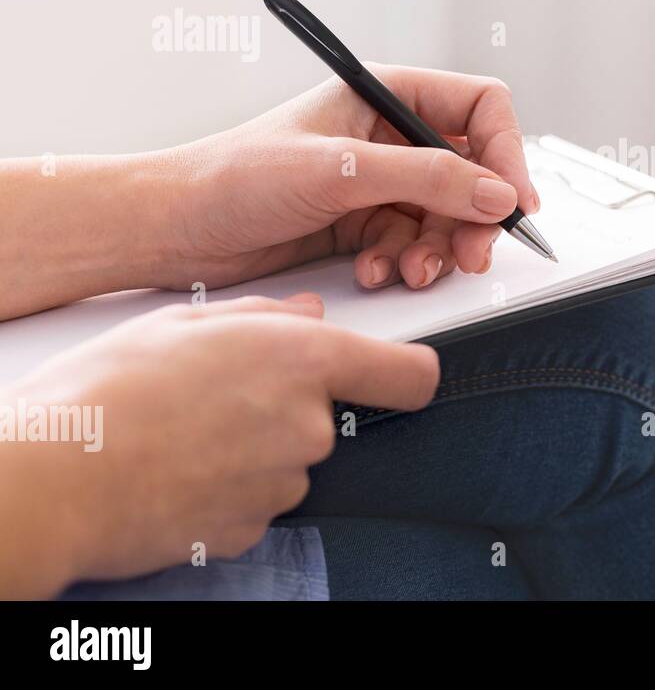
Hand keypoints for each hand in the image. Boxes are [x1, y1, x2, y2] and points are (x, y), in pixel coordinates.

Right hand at [0, 294, 437, 597]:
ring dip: (252, 449)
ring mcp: (283, 484)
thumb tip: (306, 314)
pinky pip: (254, 502)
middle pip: (326, 417)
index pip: (409, 375)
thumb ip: (265, 316)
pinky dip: (226, 489)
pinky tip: (177, 470)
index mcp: (303, 361)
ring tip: (183, 433)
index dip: (410, 373)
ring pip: (287, 461)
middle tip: (216, 396)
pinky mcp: (251, 529)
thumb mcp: (185, 321)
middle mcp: (308, 425)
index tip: (401, 373)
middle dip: (284, 407)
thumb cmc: (110, 389)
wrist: (56, 476)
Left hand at [161, 65, 539, 291]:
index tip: (514, 200)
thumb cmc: (235, 176)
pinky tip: (371, 270)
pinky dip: (401, 263)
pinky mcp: (364, 222)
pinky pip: (413, 244)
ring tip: (411, 270)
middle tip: (471, 254)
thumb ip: (427, 179)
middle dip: (474, 217)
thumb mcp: (341, 171)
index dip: (507, 152)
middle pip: (472, 171)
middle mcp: (390, 135)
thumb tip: (498, 194)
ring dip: (437, 249)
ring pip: (447, 216)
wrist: (175, 229)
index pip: (480, 109)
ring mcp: (379, 181)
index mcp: (386, 94)